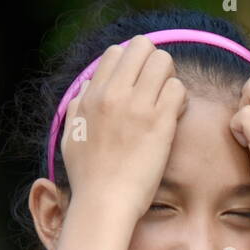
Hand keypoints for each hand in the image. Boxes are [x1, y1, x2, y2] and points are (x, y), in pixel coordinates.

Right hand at [59, 35, 187, 217]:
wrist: (104, 203)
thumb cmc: (88, 177)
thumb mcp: (69, 137)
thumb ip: (77, 107)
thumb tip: (87, 88)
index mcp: (92, 95)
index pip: (116, 52)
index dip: (131, 65)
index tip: (136, 87)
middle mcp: (114, 94)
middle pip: (142, 46)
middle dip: (153, 63)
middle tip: (156, 90)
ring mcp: (138, 107)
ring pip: (164, 61)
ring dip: (169, 79)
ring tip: (166, 104)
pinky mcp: (159, 124)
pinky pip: (178, 89)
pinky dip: (180, 100)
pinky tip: (174, 119)